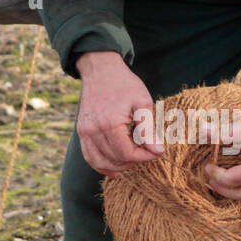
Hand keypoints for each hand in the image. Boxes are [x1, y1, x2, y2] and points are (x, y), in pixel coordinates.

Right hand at [75, 51, 163, 175]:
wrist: (101, 70)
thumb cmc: (124, 84)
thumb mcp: (142, 102)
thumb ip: (148, 129)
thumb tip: (158, 151)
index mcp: (110, 123)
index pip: (127, 153)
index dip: (144, 157)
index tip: (155, 152)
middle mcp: (93, 130)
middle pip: (115, 159)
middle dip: (133, 161)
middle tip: (146, 152)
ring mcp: (85, 132)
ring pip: (100, 162)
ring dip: (118, 166)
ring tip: (133, 160)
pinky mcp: (82, 131)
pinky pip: (89, 156)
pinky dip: (101, 165)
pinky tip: (114, 170)